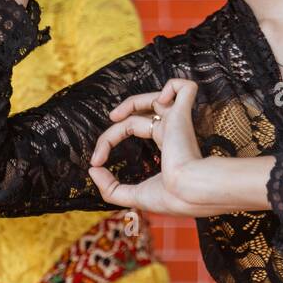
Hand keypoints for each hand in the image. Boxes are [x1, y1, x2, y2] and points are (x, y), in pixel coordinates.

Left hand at [88, 78, 226, 215]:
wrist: (190, 193)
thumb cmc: (171, 197)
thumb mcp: (133, 196)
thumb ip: (110, 188)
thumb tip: (93, 170)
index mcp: (167, 145)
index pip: (135, 127)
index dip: (110, 140)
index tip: (96, 163)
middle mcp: (172, 131)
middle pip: (139, 114)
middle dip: (117, 120)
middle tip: (104, 131)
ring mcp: (178, 122)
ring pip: (156, 98)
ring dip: (131, 102)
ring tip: (114, 116)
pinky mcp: (183, 115)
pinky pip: (185, 88)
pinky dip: (172, 86)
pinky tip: (159, 101)